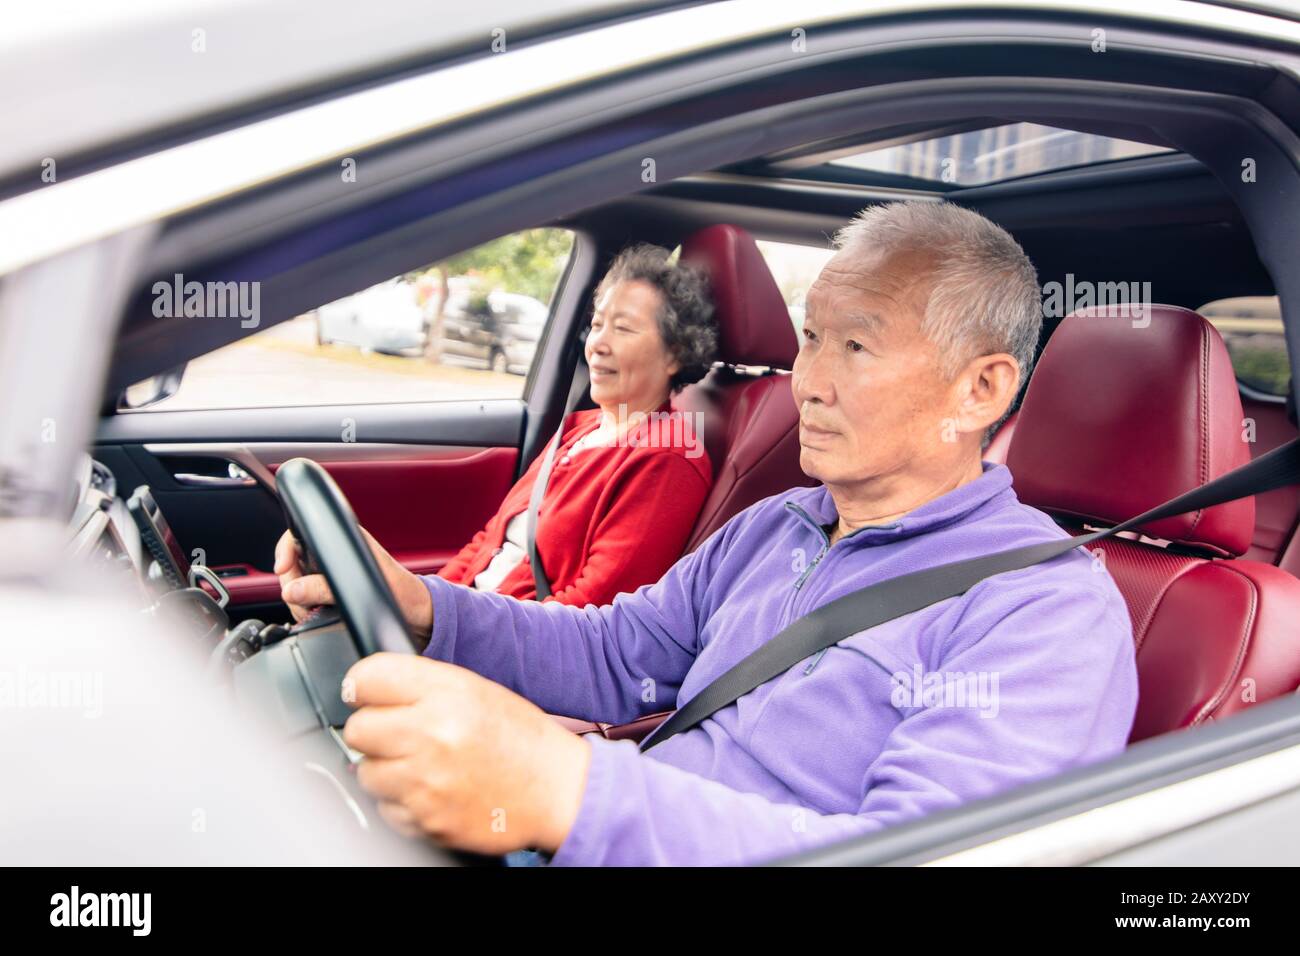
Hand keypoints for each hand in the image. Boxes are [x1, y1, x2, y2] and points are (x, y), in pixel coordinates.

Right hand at [274, 527, 432, 633]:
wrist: (418, 613)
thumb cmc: (403, 592)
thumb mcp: (363, 588)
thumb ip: (325, 588)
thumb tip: (292, 590)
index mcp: (346, 539)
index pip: (301, 533)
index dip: (286, 550)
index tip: (282, 569)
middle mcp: (336, 552)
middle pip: (293, 561)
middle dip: (291, 584)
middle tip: (301, 601)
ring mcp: (332, 572)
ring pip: (296, 582)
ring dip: (297, 600)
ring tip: (313, 610)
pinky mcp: (331, 591)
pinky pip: (306, 597)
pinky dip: (305, 608)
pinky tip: (316, 614)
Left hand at [342, 653, 590, 854]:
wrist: (557, 790)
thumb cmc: (520, 738)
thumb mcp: (476, 689)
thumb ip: (422, 685)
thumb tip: (366, 687)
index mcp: (447, 693)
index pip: (367, 677)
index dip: (363, 685)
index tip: (366, 693)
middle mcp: (432, 735)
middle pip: (357, 728)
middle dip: (372, 730)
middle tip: (398, 734)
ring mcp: (426, 782)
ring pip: (365, 772)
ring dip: (385, 769)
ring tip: (422, 765)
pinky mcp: (425, 820)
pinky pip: (385, 808)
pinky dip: (401, 801)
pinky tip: (431, 790)